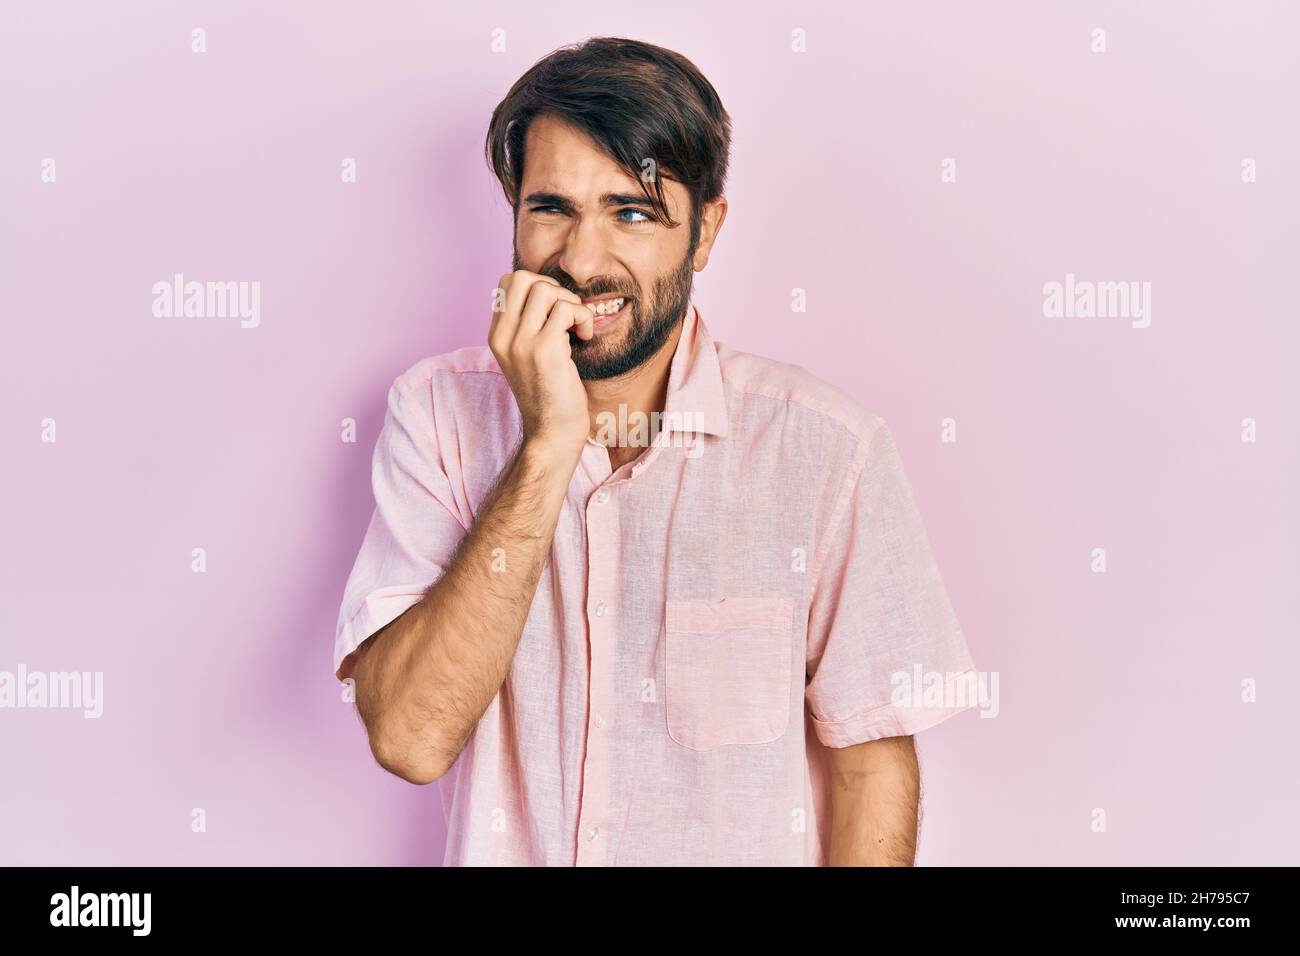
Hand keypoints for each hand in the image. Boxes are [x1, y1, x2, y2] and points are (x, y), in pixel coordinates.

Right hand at [489, 270, 594, 456]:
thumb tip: (547, 289)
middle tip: (566, 313)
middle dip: (553, 287)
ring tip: (576, 328)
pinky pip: (567, 310)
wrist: (552, 432)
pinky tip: (584, 338)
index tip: (553, 309)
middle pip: (524, 278)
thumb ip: (526, 324)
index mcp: (496, 335)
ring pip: (546, 289)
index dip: (537, 285)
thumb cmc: (548, 393)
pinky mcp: (544, 351)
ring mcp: (521, 343)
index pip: (508, 282)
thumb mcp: (526, 355)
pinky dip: (583, 318)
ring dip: (571, 303)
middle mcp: (502, 336)